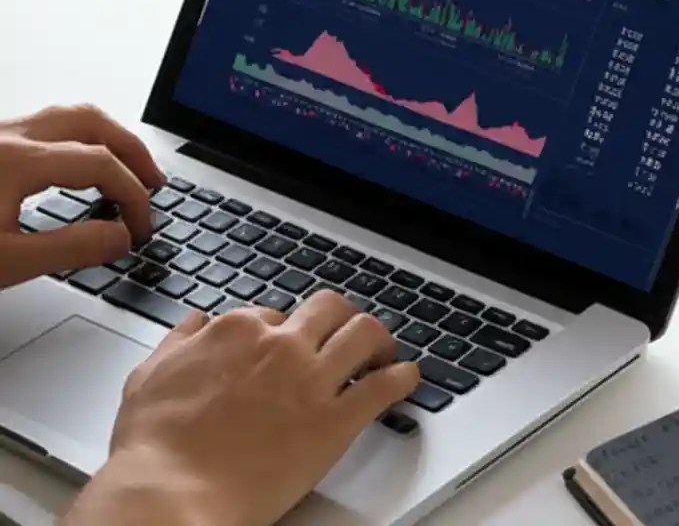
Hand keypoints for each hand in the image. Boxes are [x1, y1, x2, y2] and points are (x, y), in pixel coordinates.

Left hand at [0, 105, 164, 287]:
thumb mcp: (4, 263)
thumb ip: (68, 250)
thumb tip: (119, 238)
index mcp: (15, 161)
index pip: (100, 164)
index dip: (133, 195)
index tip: (140, 226)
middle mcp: (5, 137)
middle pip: (89, 122)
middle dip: (131, 151)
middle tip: (153, 181)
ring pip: (64, 117)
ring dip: (105, 140)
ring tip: (125, 167)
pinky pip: (42, 127)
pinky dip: (75, 142)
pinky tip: (75, 168)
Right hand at [63, 292, 419, 525]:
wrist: (170, 492)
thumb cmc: (155, 446)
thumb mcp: (149, 377)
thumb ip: (179, 342)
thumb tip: (196, 322)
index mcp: (238, 332)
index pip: (278, 316)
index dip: (286, 334)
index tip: (292, 349)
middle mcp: (281, 347)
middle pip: (330, 309)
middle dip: (340, 319)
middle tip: (346, 336)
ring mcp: (312, 381)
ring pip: (365, 333)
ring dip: (379, 339)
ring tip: (382, 353)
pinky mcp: (335, 420)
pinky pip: (385, 386)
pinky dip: (402, 378)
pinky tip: (406, 379)